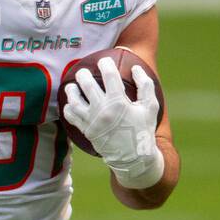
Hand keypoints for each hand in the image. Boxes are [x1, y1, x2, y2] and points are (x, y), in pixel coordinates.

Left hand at [63, 57, 163, 188]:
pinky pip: (71, 117)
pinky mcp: (86, 131)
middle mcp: (102, 110)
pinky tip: (71, 104)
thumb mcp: (150, 107)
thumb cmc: (143, 130)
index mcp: (119, 102)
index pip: (109, 76)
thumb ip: (145, 86)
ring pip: (74, 101)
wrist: (134, 158)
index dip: (105, 64)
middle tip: (83, 72)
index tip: (104, 61)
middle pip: (86, 84)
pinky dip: (68, 108)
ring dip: (71, 90)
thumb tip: (135, 68)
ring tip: (73, 86)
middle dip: (83, 74)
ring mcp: (92, 121)